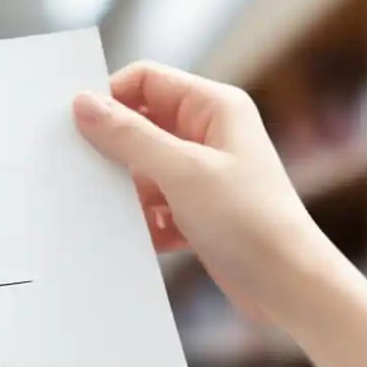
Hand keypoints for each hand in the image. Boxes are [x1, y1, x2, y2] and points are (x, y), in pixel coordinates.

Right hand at [72, 61, 337, 325]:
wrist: (288, 285)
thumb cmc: (252, 221)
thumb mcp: (182, 172)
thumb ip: (129, 136)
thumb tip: (85, 104)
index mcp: (214, 107)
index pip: (145, 80)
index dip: (110, 97)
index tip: (78, 126)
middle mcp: (209, 133)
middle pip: (139, 126)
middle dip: (116, 153)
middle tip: (94, 175)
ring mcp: (202, 173)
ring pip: (141, 170)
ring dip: (130, 194)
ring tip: (135, 216)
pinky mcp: (196, 209)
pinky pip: (151, 205)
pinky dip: (145, 221)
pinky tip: (154, 238)